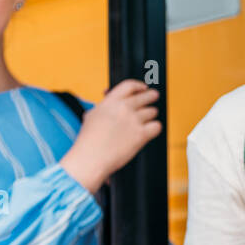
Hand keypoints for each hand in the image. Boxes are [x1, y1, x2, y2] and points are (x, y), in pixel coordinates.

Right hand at [60, 79, 161, 194]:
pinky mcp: (141, 135)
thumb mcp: (92, 115)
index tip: (144, 88)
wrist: (91, 158)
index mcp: (111, 101)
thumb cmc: (88, 141)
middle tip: (154, 97)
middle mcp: (124, 108)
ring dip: (151, 115)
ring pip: (152, 111)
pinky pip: (156, 126)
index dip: (139, 86)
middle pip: (146, 96)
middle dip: (151, 96)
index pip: (130, 85)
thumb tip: (108, 94)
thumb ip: (104, 104)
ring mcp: (134, 121)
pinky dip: (155, 128)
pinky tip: (150, 130)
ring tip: (147, 119)